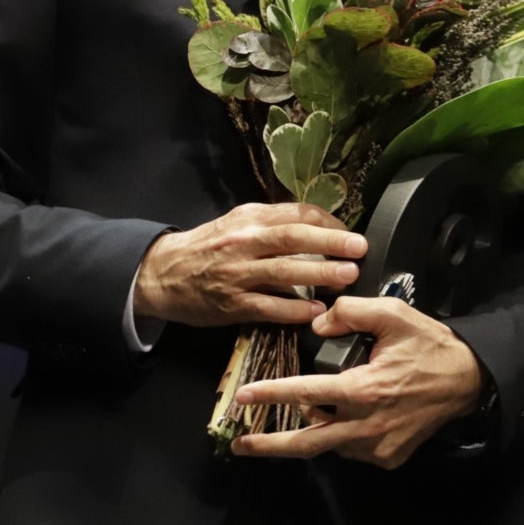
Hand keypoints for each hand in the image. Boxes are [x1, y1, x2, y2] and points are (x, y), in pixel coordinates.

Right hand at [135, 201, 363, 328]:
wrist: (163, 273)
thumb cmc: (208, 247)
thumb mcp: (237, 223)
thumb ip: (273, 224)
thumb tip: (317, 227)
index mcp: (249, 218)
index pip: (296, 213)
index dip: (328, 222)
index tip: (349, 233)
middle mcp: (244, 242)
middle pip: (294, 238)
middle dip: (331, 242)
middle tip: (360, 249)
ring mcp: (238, 274)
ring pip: (285, 272)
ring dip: (320, 274)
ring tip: (347, 276)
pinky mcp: (233, 304)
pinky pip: (270, 307)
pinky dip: (295, 309)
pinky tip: (316, 310)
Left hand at [227, 296, 480, 468]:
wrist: (469, 380)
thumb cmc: (429, 346)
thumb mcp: (393, 315)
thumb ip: (351, 313)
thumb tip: (318, 325)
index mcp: (363, 390)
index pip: (305, 394)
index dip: (271, 394)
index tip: (242, 397)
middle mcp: (366, 425)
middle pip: (307, 442)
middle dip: (269, 445)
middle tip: (240, 444)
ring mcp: (377, 447)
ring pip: (329, 443)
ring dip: (312, 428)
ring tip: (301, 411)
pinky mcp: (388, 458)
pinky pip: (351, 448)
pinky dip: (340, 434)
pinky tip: (343, 416)